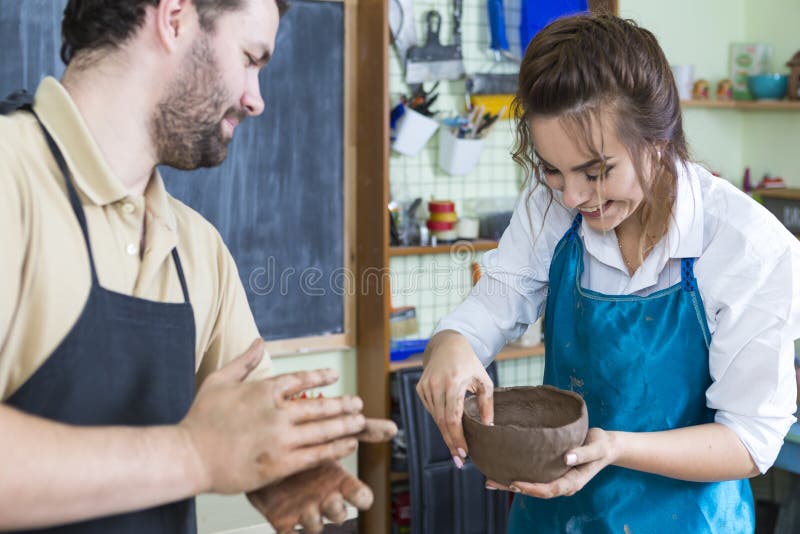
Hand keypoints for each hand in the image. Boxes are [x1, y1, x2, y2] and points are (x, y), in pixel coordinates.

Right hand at [179, 339, 366, 493]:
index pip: (300, 379)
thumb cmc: (200, 419)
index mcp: (263, 390)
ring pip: (323, 430)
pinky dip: (335, 448)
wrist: (188, 457)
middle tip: (358, 402)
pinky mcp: (280, 463)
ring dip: (345, 425)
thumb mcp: (219, 380)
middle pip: (320, 406)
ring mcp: (280, 438)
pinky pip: (316, 454)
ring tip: (360, 421)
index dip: (320, 377)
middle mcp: (276, 412)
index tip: (334, 375)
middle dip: (343, 404)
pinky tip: (347, 445)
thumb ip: (244, 361)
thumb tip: (258, 341)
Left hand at [248, 418, 397, 533]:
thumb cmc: (307, 447)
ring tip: (307, 509)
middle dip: (337, 509)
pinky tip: (291, 529)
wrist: (270, 452)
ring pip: (315, 525)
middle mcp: (325, 498)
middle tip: (330, 498)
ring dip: (314, 521)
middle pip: (339, 513)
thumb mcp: (334, 434)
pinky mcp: (283, 518)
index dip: (361, 497)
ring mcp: (305, 509)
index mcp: (339, 481)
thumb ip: (362, 432)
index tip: (361, 495)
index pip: (358, 494)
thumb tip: (393, 427)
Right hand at [416, 330, 493, 465]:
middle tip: (460, 461)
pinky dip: (440, 420)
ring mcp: (425, 387)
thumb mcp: (484, 380)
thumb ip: (486, 405)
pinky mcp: (420, 388)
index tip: (464, 454)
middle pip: (442, 423)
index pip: (453, 419)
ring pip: (436, 418)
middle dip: (451, 443)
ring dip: (446, 434)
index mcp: (453, 383)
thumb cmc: (469, 363)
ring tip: (457, 448)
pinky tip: (449, 428)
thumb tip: (488, 428)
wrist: (447, 344)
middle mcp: (436, 386)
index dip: (457, 439)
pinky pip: (432, 411)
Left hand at [485, 428, 617, 497]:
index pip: (549, 489)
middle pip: (535, 490)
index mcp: (573, 482)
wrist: (606, 444)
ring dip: (510, 483)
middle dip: (513, 488)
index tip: (514, 483)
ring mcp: (556, 477)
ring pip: (532, 484)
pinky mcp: (551, 470)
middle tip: (490, 482)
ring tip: (489, 478)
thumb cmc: (602, 445)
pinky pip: (534, 475)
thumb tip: (566, 458)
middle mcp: (562, 483)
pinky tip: (503, 469)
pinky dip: (518, 473)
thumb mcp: (597, 447)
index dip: (531, 488)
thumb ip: (583, 453)